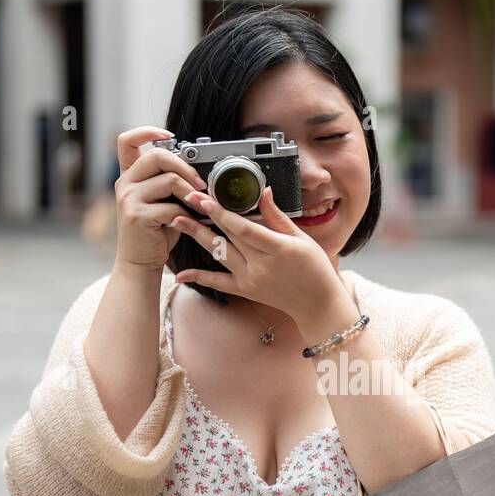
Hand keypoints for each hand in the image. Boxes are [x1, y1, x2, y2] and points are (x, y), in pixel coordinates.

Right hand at [113, 127, 209, 271]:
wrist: (140, 262)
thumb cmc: (156, 231)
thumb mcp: (160, 201)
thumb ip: (169, 182)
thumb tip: (196, 168)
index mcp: (130, 176)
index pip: (127, 141)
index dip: (147, 131)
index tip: (169, 135)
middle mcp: (125, 183)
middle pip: (158, 156)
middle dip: (186, 167)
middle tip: (200, 183)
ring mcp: (129, 198)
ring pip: (169, 180)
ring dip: (191, 192)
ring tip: (200, 203)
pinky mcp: (137, 215)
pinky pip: (170, 206)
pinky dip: (186, 214)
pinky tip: (188, 221)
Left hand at [171, 186, 343, 322]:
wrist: (316, 303)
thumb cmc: (314, 268)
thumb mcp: (301, 238)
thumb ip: (277, 217)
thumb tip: (263, 192)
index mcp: (279, 249)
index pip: (244, 228)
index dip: (223, 213)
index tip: (207, 199)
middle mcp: (262, 265)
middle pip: (228, 237)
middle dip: (206, 216)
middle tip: (187, 198)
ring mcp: (251, 279)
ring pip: (219, 254)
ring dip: (197, 236)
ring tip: (178, 221)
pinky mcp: (245, 290)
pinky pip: (219, 283)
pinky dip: (200, 277)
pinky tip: (180, 274)